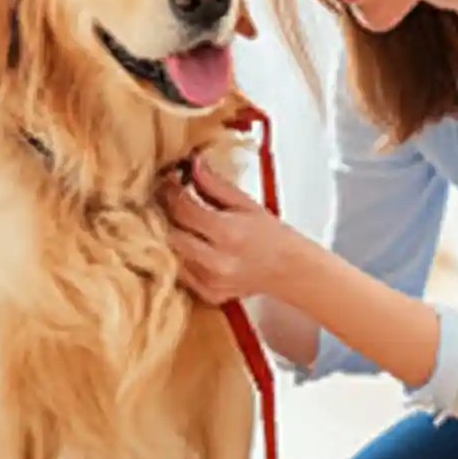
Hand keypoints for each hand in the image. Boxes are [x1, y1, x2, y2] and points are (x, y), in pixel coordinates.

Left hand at [160, 157, 305, 305]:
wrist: (289, 270)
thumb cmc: (272, 235)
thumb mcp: (247, 204)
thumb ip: (216, 185)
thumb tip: (193, 165)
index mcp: (228, 232)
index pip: (183, 209)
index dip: (172, 192)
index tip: (170, 182)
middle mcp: (217, 260)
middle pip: (172, 233)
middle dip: (168, 214)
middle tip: (171, 201)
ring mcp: (211, 280)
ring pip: (173, 253)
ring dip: (174, 236)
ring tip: (184, 223)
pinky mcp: (208, 293)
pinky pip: (182, 272)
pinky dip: (183, 257)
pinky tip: (195, 247)